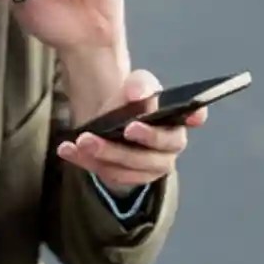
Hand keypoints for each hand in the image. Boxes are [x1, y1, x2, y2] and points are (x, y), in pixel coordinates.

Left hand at [55, 70, 208, 193]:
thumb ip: (138, 84)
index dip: (195, 116)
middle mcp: (169, 148)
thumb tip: (137, 94)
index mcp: (178, 120)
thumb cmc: (132, 102)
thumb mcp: (135, 85)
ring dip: (103, 155)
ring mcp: (150, 168)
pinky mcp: (127, 178)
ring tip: (82, 141)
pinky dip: (85, 162)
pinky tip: (68, 149)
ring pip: (128, 168)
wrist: (112, 121)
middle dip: (126, 147)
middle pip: (153, 154)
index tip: (193, 114)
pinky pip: (107, 174)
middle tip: (108, 134)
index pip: (195, 116)